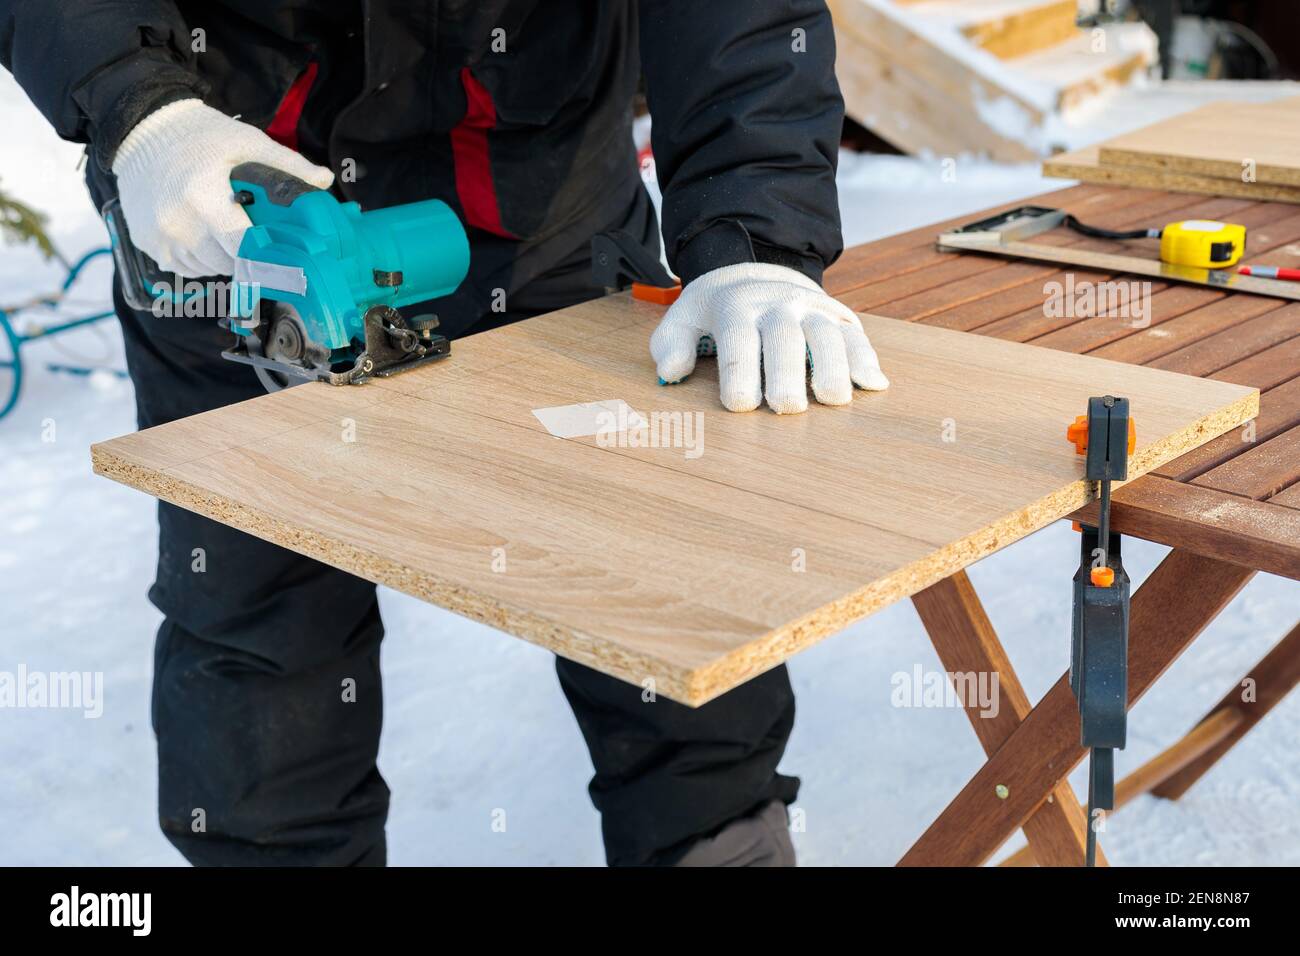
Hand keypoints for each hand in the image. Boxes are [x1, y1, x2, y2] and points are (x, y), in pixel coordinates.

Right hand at [110, 99, 334, 276]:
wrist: (141, 130)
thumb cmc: (201, 136)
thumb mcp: (247, 142)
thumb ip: (287, 165)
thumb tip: (326, 180)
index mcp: (204, 197)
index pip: (244, 249)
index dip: (266, 255)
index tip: (281, 255)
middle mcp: (178, 223)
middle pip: (228, 263)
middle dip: (246, 254)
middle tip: (251, 231)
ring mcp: (160, 237)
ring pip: (207, 269)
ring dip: (222, 257)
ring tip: (223, 227)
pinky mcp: (147, 244)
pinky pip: (184, 267)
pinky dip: (198, 258)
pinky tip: (201, 232)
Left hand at [649, 262, 888, 413]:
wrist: (757, 273)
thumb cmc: (716, 312)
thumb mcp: (683, 318)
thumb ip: (670, 344)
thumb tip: (670, 371)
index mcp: (736, 306)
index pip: (738, 339)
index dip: (739, 372)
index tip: (740, 405)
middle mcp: (778, 304)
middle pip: (784, 337)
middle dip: (787, 372)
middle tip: (786, 408)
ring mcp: (812, 308)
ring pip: (826, 334)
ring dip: (834, 367)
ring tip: (833, 402)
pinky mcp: (839, 317)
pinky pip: (856, 336)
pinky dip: (866, 360)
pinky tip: (873, 385)